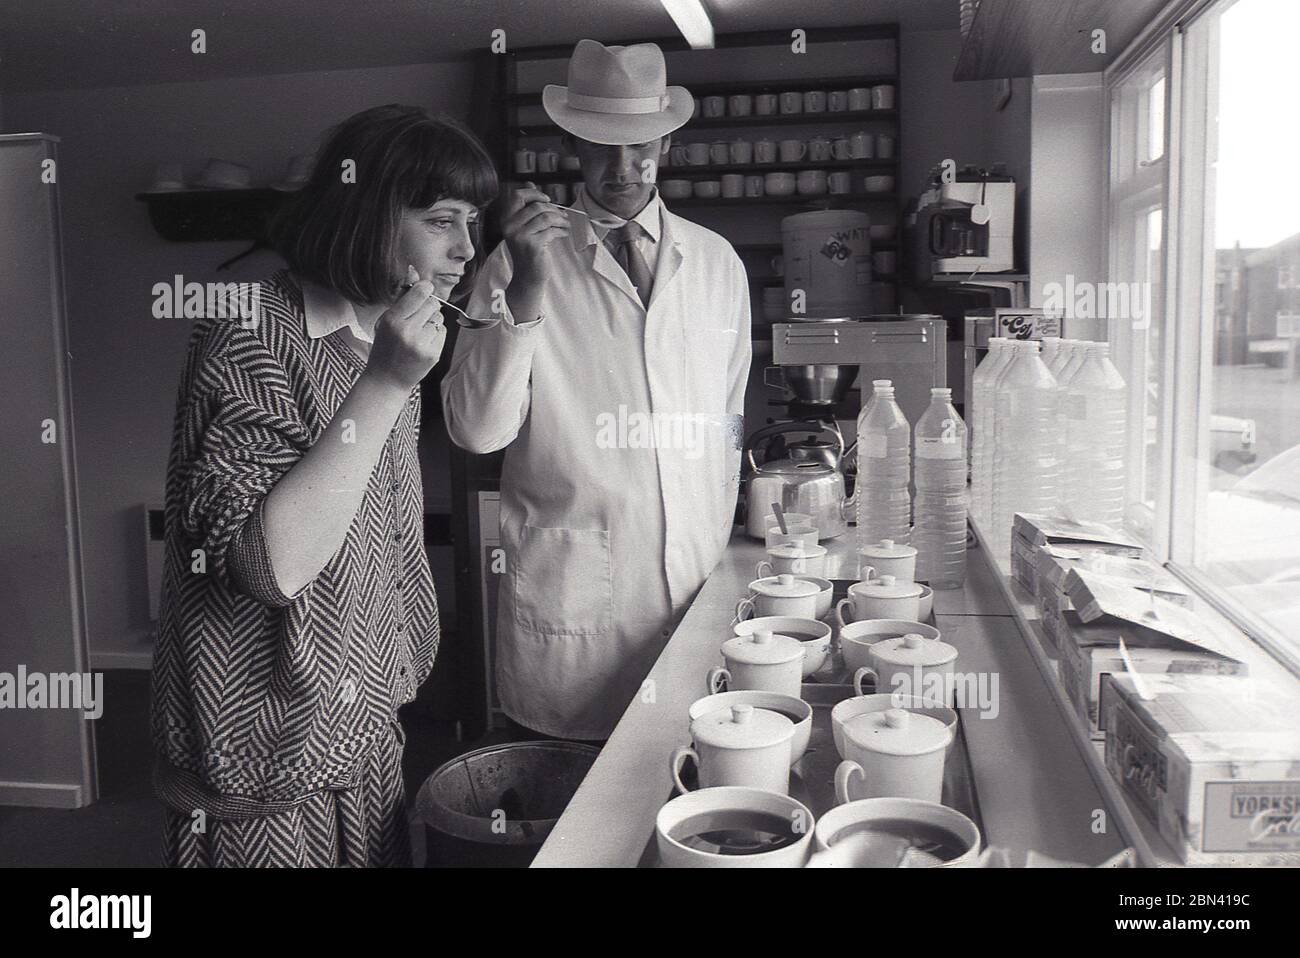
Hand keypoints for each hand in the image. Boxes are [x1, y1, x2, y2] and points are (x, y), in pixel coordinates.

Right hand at [366, 268, 446, 391]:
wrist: (387, 379)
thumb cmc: (386, 347)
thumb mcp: (386, 321)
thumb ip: (402, 298)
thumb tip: (414, 271)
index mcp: (392, 320)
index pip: (419, 293)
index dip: (425, 288)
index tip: (425, 289)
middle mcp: (407, 331)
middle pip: (433, 304)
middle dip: (429, 307)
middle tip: (419, 316)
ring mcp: (421, 344)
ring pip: (439, 318)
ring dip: (432, 322)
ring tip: (419, 334)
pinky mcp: (433, 355)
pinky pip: (443, 333)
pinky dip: (436, 335)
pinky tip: (424, 344)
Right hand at [501, 181, 568, 277]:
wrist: (528, 276)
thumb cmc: (528, 250)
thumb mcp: (524, 226)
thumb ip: (526, 206)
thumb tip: (529, 182)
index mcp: (506, 219)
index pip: (517, 195)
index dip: (534, 194)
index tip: (547, 200)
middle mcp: (509, 226)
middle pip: (536, 206)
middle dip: (553, 209)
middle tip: (563, 216)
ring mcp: (519, 236)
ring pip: (545, 217)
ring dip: (560, 220)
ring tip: (566, 224)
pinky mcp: (532, 245)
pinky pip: (551, 230)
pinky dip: (561, 230)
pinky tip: (564, 233)